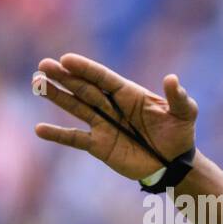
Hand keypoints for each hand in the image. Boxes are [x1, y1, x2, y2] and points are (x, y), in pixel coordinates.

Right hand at [33, 53, 197, 179]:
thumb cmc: (180, 134)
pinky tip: (40, 129)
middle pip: (84, 88)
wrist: (175, 163)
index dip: (86, 69)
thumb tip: (172, 79)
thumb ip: (179, 98)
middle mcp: (112, 106)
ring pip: (75, 107)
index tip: (67, 59)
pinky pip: (75, 138)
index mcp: (129, 94)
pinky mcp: (99, 144)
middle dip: (65, 77)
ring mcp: (103, 124)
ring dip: (57, 96)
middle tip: (44, 65)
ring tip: (37, 83)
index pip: (104, 78)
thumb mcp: (185, 114)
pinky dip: (58, 135)